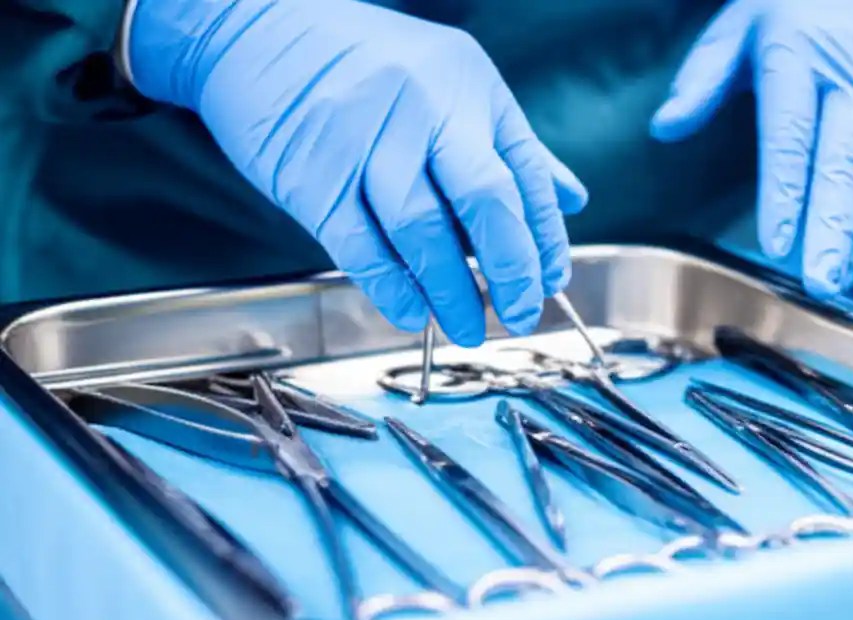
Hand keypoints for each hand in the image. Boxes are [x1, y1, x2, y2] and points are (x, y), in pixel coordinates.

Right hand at [128, 0, 587, 345]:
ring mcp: (367, 137)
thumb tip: (572, 200)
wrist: (252, 29)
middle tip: (521, 315)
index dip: (544, 238)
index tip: (550, 283)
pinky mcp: (314, 173)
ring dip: (450, 291)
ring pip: (423, 231)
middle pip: (487, 200)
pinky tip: (410, 313)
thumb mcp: (450, 82)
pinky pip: (361, 245)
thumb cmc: (362, 62)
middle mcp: (426, 106)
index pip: (526, 174)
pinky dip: (391, 288)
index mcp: (471, 85)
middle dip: (512, 269)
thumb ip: (509, 145)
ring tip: (466, 327)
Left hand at [652, 0, 852, 297]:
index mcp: (801, 55)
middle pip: (849, 160)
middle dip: (835, 227)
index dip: (785, 192)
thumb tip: (665, 126)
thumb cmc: (791, 15)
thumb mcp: (735, 29)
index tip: (774, 245)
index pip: (793, 132)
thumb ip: (701, 79)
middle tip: (819, 282)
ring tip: (841, 281)